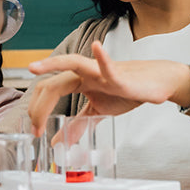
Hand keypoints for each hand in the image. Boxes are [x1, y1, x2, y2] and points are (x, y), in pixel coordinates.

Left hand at [25, 41, 189, 133]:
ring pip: (73, 63)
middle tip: (34, 127)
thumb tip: (59, 141)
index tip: (34, 131)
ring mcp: (100, 72)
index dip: (38, 109)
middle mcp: (85, 73)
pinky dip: (102, 57)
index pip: (49, 91)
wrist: (155, 83)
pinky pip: (109, 66)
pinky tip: (97, 47)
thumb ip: (78, 124)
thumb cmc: (126, 91)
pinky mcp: (120, 76)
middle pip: (54, 82)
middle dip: (40, 105)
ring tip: (35, 67)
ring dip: (52, 64)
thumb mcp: (97, 111)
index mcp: (78, 81)